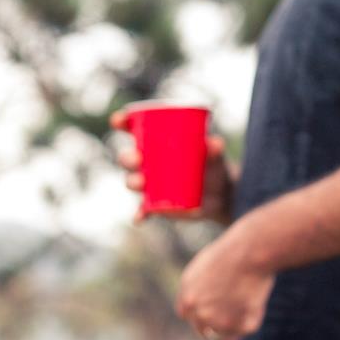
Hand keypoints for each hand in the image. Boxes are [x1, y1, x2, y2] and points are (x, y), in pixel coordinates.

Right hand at [110, 115, 233, 224]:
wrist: (222, 195)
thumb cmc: (214, 166)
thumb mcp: (216, 156)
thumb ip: (215, 149)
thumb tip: (215, 144)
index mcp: (156, 142)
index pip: (133, 128)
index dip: (122, 122)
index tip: (118, 121)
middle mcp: (148, 163)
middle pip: (128, 158)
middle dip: (127, 158)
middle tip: (138, 158)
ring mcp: (151, 185)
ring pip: (133, 181)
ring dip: (132, 182)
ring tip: (141, 183)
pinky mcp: (156, 205)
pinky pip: (143, 211)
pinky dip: (140, 215)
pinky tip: (139, 218)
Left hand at [175, 225, 273, 339]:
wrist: (249, 252)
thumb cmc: (231, 253)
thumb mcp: (204, 267)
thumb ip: (198, 289)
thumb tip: (204, 302)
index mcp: (187, 299)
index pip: (189, 316)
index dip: (201, 314)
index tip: (213, 309)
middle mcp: (199, 315)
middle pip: (204, 331)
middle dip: (216, 324)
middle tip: (233, 311)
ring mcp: (219, 323)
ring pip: (224, 338)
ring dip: (233, 327)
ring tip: (245, 304)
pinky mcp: (240, 327)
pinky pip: (244, 331)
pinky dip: (250, 321)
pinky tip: (254, 301)